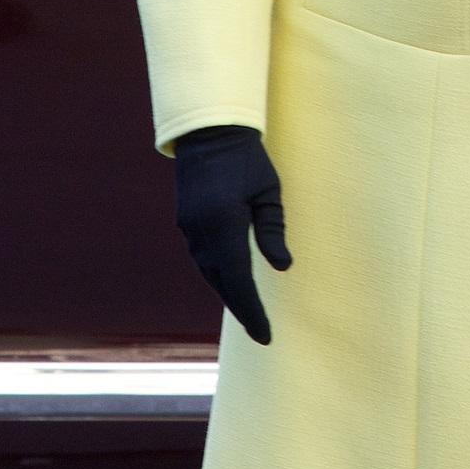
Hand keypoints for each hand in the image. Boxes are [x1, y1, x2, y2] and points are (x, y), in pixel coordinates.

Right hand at [173, 125, 290, 345]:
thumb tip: (282, 267)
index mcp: (223, 226)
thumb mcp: (268, 192)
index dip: (252, 310)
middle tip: (262, 332)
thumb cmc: (248, 160)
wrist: (210, 135)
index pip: (238, 280)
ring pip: (210, 274)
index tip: (265, 333)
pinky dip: (219, 275)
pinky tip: (232, 283)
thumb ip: (272, 230)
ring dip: (230, 293)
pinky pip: (204, 259)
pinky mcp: (187, 225)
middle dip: (242, 309)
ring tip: (251, 313)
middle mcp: (201, 234)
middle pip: (222, 283)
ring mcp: (190, 231)